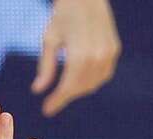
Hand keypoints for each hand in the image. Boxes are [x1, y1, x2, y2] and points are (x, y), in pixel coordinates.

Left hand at [32, 0, 121, 116]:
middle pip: (81, 88)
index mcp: (79, 55)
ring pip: (94, 83)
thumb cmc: (63, 14)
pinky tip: (81, 77)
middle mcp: (97, 57)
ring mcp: (109, 54)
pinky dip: (93, 80)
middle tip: (54, 98)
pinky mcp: (115, 50)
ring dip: (80, 89)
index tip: (46, 111)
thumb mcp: (49, 39)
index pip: (68, 88)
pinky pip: (104, 74)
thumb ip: (45, 67)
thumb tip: (38, 90)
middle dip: (67, 95)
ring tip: (67, 88)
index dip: (57, 101)